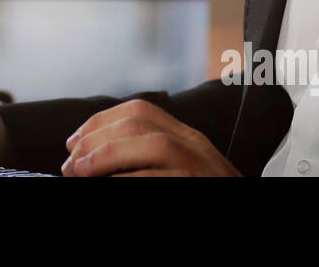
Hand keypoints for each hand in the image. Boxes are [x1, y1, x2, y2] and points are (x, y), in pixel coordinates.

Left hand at [61, 99, 240, 176]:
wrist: (249, 208)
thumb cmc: (205, 188)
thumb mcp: (181, 168)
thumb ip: (148, 156)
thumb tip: (92, 159)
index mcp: (187, 136)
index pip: (139, 110)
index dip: (99, 122)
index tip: (73, 142)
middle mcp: (194, 145)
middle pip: (139, 122)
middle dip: (95, 138)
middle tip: (69, 163)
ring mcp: (199, 165)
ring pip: (151, 144)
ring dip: (106, 157)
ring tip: (80, 172)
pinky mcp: (197, 184)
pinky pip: (159, 177)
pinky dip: (127, 180)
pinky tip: (108, 185)